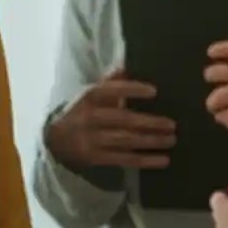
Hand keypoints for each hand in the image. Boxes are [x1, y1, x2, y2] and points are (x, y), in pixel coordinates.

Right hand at [45, 66, 175, 169]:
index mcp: (89, 98)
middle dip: (149, 122)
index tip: (154, 91)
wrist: (55, 140)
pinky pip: (124, 159)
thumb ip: (109, 83)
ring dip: (151, 141)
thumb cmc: (79, 112)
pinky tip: (163, 160)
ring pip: (126, 141)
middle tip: (172, 124)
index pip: (111, 91)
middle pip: (123, 120)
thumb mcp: (89, 95)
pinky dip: (145, 160)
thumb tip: (126, 67)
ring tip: (171, 140)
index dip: (131, 90)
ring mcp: (93, 140)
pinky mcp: (97, 158)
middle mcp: (91, 118)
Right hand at [204, 41, 227, 150]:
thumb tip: (221, 51)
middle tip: (210, 75)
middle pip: (227, 73)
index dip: (227, 50)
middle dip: (217, 72)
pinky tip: (220, 113)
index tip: (210, 52)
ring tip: (215, 103)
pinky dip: (219, 112)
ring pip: (221, 94)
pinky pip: (221, 114)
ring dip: (216, 96)